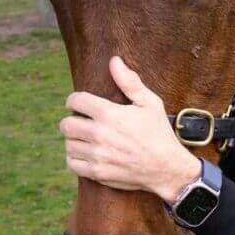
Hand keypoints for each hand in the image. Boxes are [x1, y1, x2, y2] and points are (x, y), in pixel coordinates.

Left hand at [60, 56, 201, 201]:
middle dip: (72, 120)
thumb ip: (130, 82)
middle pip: (66, 124)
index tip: (80, 104)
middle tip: (83, 122)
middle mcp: (100, 134)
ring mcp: (98, 155)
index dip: (74, 100)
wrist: (167, 168)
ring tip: (87, 139)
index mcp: (110, 114)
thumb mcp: (150, 103)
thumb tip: (114, 61)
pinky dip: (75, 158)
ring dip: (75, 140)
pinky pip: (72, 163)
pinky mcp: (97, 172)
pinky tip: (86, 153)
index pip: (76, 101)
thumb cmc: (159, 133)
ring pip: (68, 144)